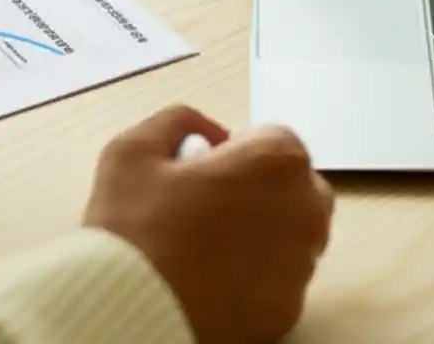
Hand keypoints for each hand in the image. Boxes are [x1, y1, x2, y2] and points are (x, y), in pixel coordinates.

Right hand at [84, 105, 334, 343]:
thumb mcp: (134, 150)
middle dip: (257, 186)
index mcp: (277, 161)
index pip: (271, 138)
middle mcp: (306, 210)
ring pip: (290, 232)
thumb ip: (178, 120)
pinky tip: (214, 276)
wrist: (128, 313)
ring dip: (260, 229)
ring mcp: (302, 264)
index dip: (234, 150)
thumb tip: (205, 128)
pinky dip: (256, 274)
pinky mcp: (290, 308)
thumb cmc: (132, 232)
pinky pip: (280, 278)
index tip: (205, 169)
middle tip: (206, 204)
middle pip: (292, 183)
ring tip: (205, 243)